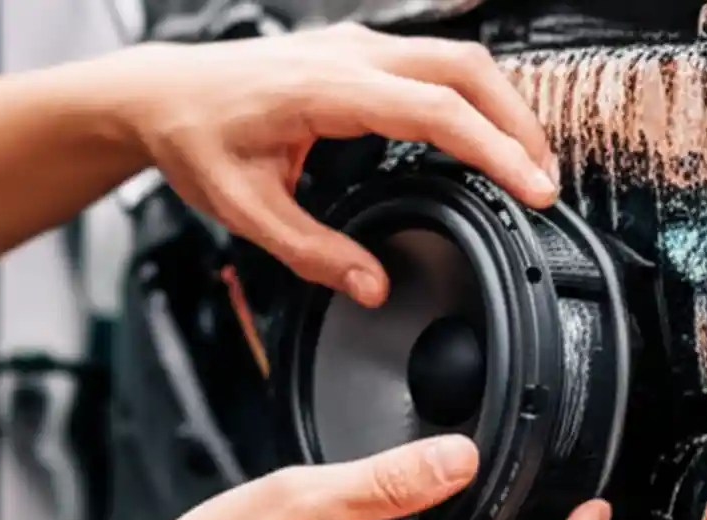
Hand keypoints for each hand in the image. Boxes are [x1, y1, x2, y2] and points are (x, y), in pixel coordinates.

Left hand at [112, 24, 557, 307]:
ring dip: (501, 107)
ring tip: (525, 164)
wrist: (164, 92)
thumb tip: (371, 285)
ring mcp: (357, 46)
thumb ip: (311, 251)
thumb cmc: (196, 137)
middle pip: (466, 70)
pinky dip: (472, 98)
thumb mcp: (244, 209)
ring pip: (457, 59)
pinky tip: (480, 135)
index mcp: (325, 89)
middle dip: (519, 124)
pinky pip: (434, 63)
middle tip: (542, 183)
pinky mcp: (358, 52)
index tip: (531, 188)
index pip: (436, 112)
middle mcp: (350, 56)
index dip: (494, 151)